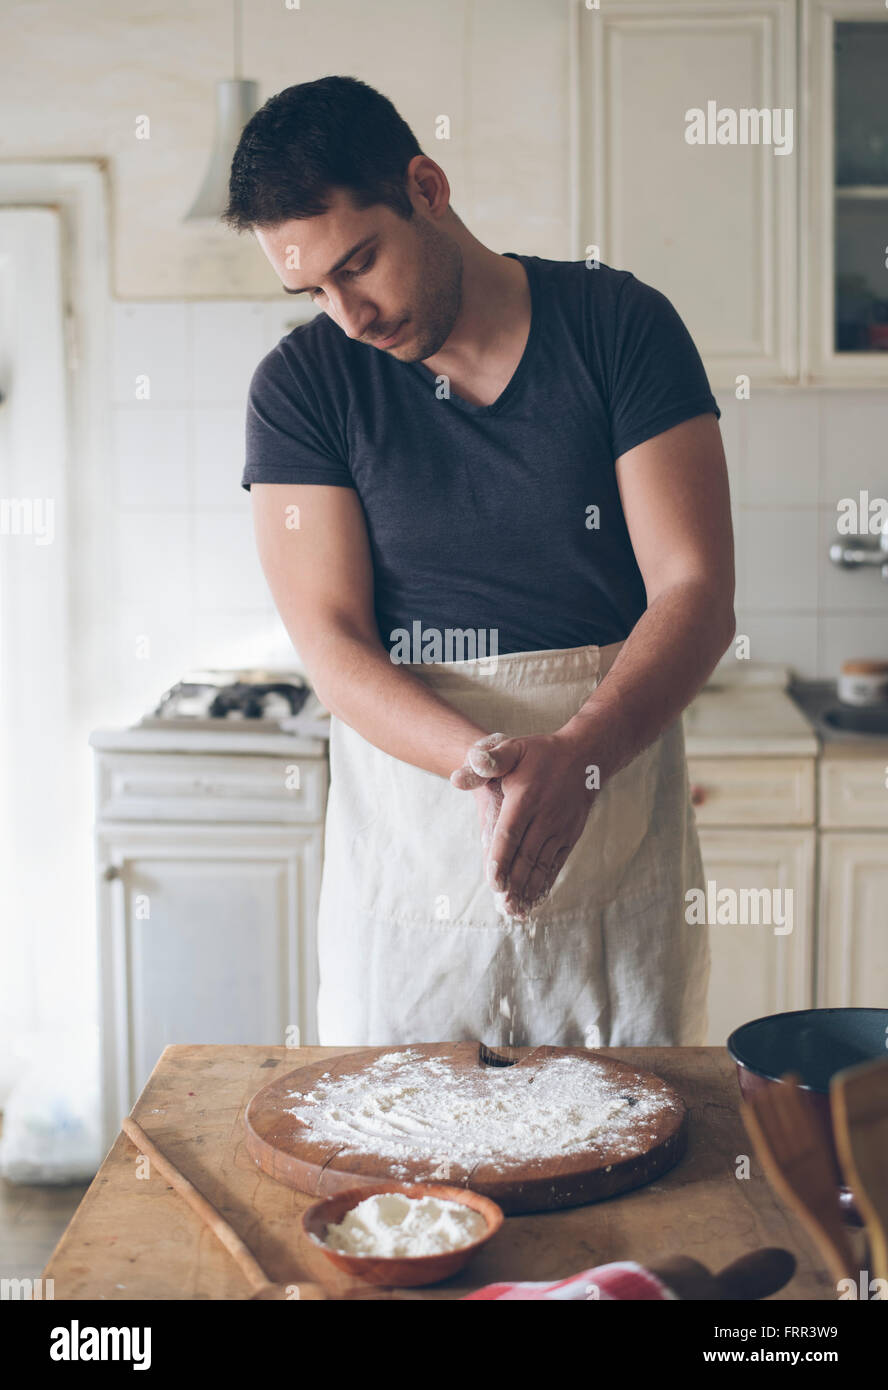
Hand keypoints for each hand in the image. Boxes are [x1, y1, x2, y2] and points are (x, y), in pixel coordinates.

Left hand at [451, 730, 596, 916]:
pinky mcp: (571, 835)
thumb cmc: (542, 753)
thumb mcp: (512, 748)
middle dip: (515, 883)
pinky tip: (536, 898)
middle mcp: (545, 817)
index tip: (494, 882)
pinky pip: (557, 862)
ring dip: (530, 888)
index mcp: (526, 798)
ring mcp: (560, 828)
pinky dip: (546, 882)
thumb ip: (486, 762)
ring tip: (517, 910)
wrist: (586, 755)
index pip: (511, 834)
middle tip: (504, 905)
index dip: (502, 859)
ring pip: (542, 863)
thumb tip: (456, 778)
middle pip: (527, 856)